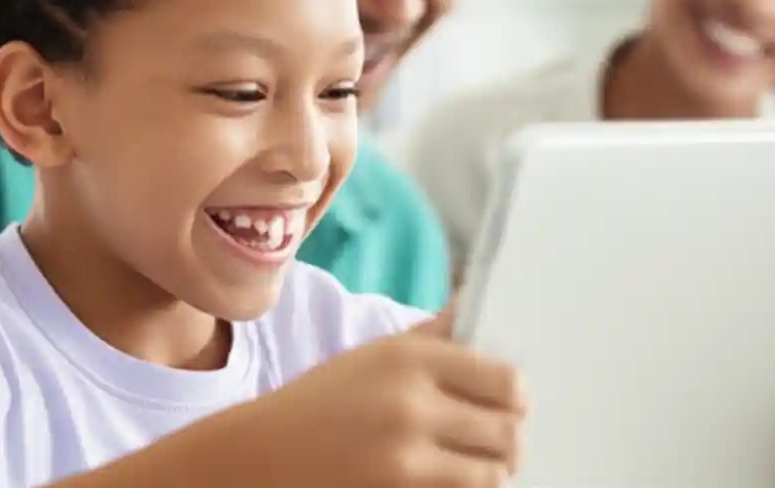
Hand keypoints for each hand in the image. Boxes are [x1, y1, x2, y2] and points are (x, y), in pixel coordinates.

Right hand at [248, 310, 527, 487]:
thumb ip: (432, 337)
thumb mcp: (374, 357)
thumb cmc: (321, 402)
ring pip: (492, 474)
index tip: (510, 402)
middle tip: (496, 441)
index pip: (507, 381)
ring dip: (489, 472)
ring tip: (473, 465)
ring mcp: (405, 461)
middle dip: (508, 439)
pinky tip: (447, 481)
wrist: (258, 457)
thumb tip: (478, 304)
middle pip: (508, 431)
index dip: (516, 396)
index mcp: (410, 359)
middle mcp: (412, 406)